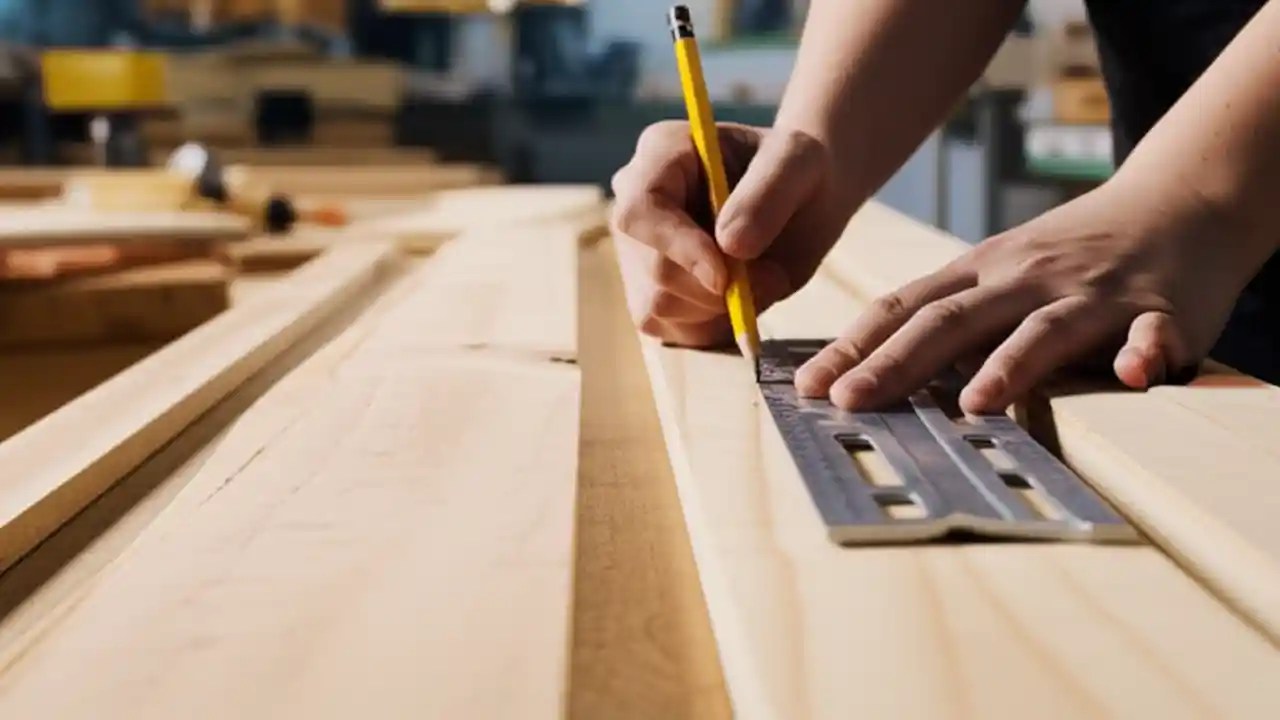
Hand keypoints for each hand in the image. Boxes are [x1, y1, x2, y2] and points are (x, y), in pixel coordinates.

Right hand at [610, 121, 852, 346]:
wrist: (802, 200)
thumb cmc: (797, 171)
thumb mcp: (799, 163)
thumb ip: (769, 194)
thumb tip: (730, 245)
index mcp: (659, 153)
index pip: (639, 212)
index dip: (678, 249)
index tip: (725, 275)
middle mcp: (635, 203)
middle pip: (652, 268)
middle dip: (715, 288)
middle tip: (771, 276)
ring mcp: (636, 252)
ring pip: (657, 307)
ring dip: (719, 309)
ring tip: (763, 278)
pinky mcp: (650, 293)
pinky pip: (668, 330)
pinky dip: (713, 326)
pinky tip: (742, 298)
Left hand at [796, 182, 1254, 412]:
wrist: (1179, 200)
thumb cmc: (1072, 251)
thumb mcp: (1000, 271)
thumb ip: (948, 316)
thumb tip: (871, 370)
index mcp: (981, 273)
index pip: (903, 307)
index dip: (853, 346)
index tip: (806, 385)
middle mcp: (1025, 279)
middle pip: (951, 320)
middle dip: (894, 362)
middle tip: (848, 401)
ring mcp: (1090, 292)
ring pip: (1042, 329)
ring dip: (1008, 364)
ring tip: (973, 403)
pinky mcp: (1158, 308)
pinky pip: (1150, 332)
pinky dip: (1142, 352)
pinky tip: (1133, 376)